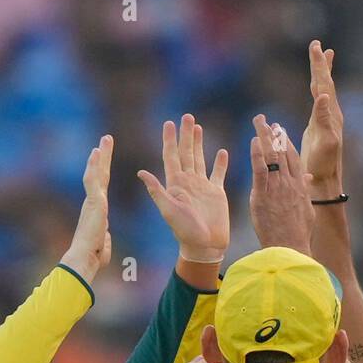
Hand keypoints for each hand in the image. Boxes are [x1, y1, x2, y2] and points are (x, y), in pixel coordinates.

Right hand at [60, 135, 112, 281]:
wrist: (85, 258)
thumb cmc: (93, 257)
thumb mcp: (103, 246)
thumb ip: (105, 240)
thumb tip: (105, 237)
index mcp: (97, 210)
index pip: (102, 185)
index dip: (103, 171)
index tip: (104, 158)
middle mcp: (93, 201)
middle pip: (100, 174)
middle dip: (103, 156)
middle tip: (107, 139)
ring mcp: (93, 200)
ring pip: (96, 172)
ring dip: (101, 155)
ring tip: (106, 139)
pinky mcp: (93, 201)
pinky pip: (92, 179)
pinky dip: (93, 165)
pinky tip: (95, 152)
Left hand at [137, 114, 228, 262]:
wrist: (204, 246)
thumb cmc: (184, 231)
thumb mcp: (168, 210)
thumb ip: (157, 190)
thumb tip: (141, 172)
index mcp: (175, 184)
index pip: (171, 156)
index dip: (169, 140)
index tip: (168, 123)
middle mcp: (188, 182)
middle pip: (186, 153)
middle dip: (185, 135)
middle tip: (186, 116)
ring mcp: (202, 186)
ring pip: (200, 158)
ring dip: (199, 143)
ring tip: (198, 127)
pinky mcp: (216, 193)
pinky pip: (218, 173)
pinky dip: (220, 162)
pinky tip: (221, 151)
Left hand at [249, 114, 314, 254]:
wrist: (290, 248)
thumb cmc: (298, 234)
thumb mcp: (307, 210)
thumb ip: (305, 191)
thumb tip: (308, 180)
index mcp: (300, 186)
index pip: (294, 158)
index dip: (287, 142)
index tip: (281, 130)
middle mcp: (290, 183)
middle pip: (282, 151)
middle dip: (274, 133)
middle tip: (267, 120)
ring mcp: (277, 188)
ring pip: (272, 155)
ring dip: (264, 136)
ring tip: (259, 121)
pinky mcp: (264, 195)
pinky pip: (260, 170)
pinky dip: (257, 153)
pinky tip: (253, 141)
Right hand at [300, 40, 343, 197]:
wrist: (324, 182)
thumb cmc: (323, 165)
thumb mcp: (324, 142)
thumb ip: (323, 118)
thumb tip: (323, 96)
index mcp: (332, 115)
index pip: (324, 84)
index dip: (319, 66)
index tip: (316, 46)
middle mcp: (331, 115)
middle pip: (325, 83)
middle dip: (320, 64)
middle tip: (316, 45)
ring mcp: (326, 121)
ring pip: (323, 90)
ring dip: (322, 73)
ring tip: (323, 56)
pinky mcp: (318, 128)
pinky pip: (318, 102)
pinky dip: (317, 90)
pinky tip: (317, 90)